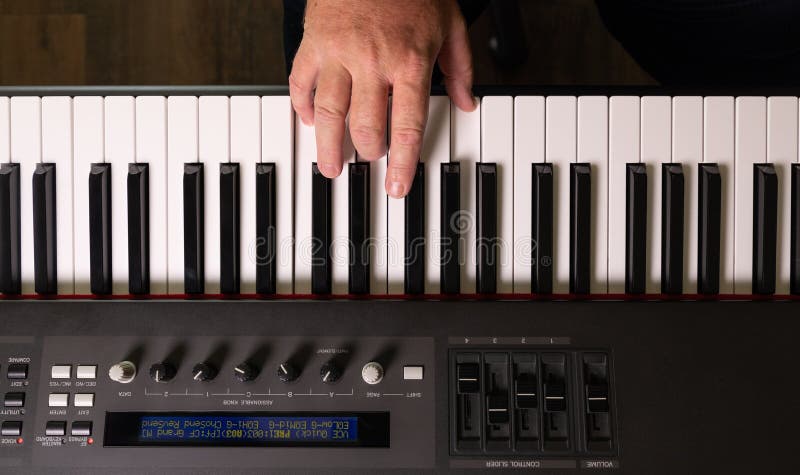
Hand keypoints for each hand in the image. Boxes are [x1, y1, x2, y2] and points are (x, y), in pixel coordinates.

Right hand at [289, 0, 476, 197]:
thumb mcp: (451, 23)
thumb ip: (460, 68)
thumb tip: (466, 104)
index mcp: (410, 61)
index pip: (406, 126)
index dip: (401, 163)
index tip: (397, 187)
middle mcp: (373, 61)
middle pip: (365, 126)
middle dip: (367, 154)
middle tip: (367, 164)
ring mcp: (338, 51)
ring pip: (328, 112)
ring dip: (328, 145)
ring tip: (330, 164)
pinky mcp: (313, 40)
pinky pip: (300, 82)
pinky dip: (302, 106)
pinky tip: (309, 120)